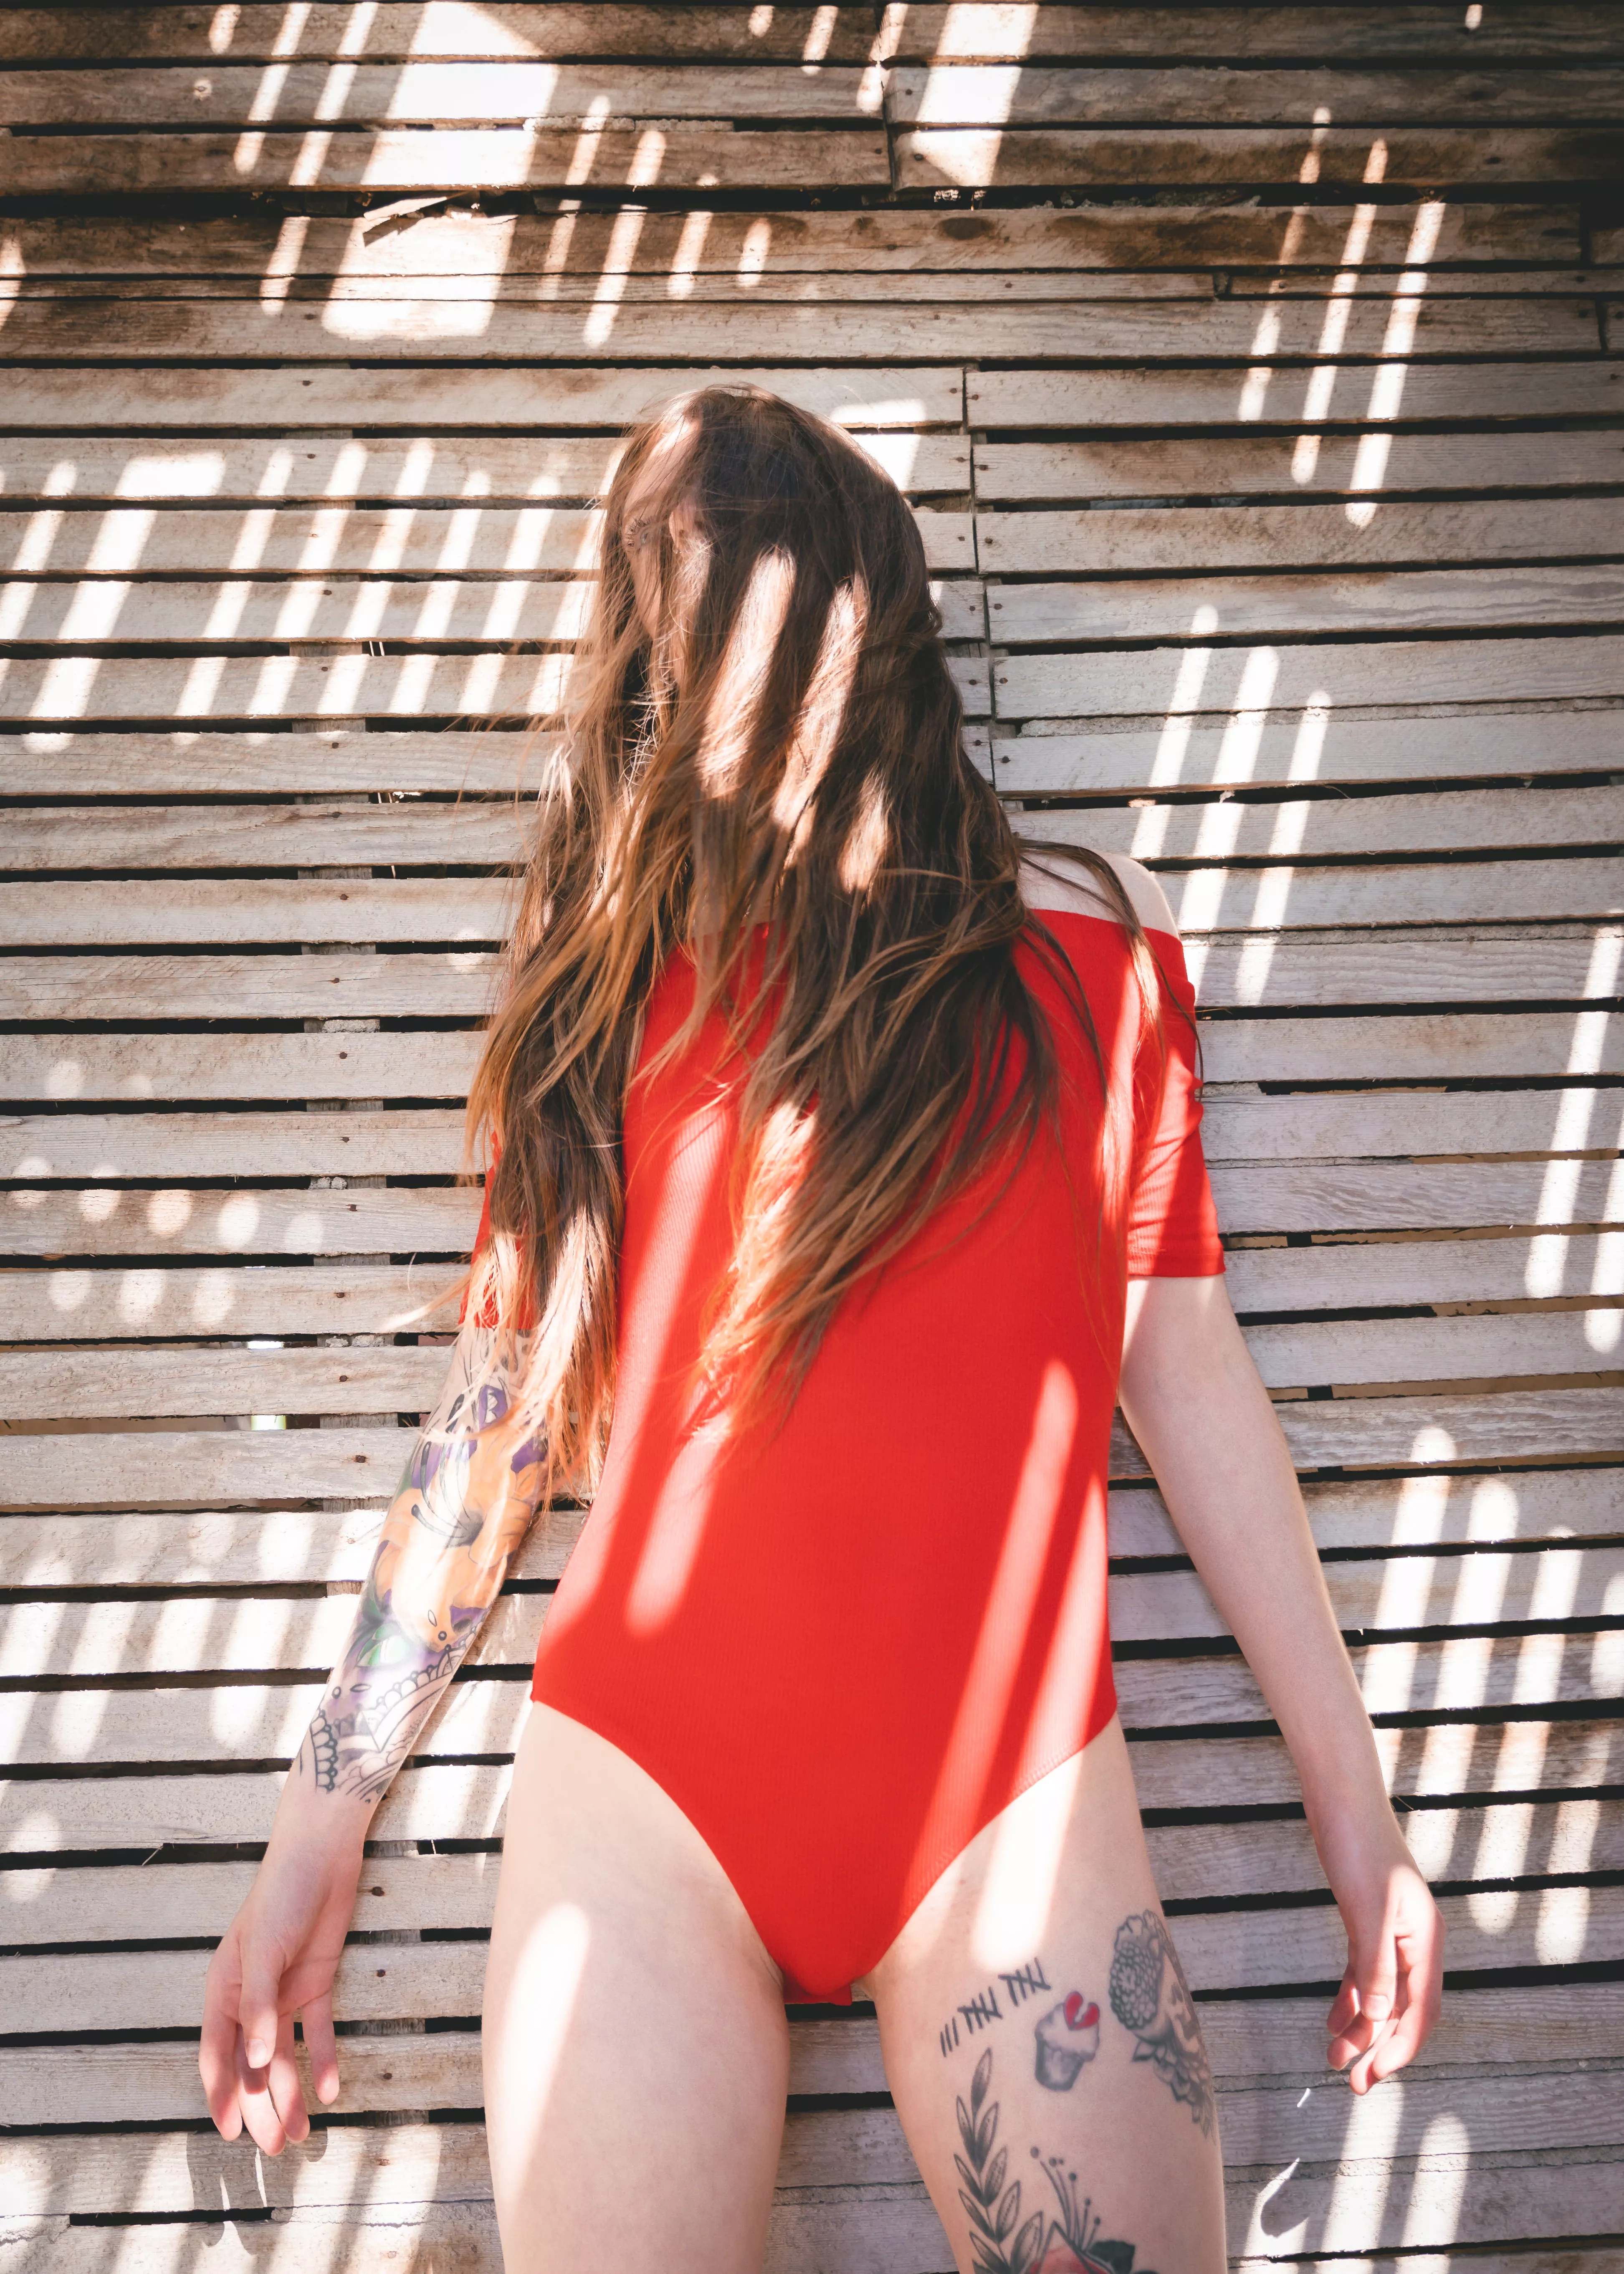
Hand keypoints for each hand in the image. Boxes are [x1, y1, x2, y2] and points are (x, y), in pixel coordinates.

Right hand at [199, 1825, 365, 2152]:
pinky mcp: (315, 1985)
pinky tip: (332, 2091)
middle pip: (252, 2064)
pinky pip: (318, 2032)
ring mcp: (284, 1994)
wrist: (321, 1856)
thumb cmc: (281, 1896)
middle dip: (261, 2107)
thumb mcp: (262, 1950)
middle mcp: (251, 1999)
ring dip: (292, 2094)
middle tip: (274, 2149)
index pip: (217, 2054)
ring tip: (301, 2135)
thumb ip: (259, 2006)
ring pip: (284, 2057)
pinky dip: (325, 2060)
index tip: (229, 2133)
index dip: (221, 2094)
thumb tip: (255, 2062)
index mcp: (223, 1991)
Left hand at [1324, 1841, 1443, 2092]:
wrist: (1341, 1800)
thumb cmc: (1357, 1848)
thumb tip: (1375, 2021)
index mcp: (1425, 1941)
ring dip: (1360, 2028)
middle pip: (1402, 2009)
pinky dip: (1349, 1999)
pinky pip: (1364, 1974)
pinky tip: (1333, 2022)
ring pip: (1380, 1995)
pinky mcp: (1368, 1923)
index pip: (1420, 2010)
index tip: (1376, 2076)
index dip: (1400, 2047)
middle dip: (1379, 2047)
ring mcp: (1392, 1933)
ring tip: (1334, 2059)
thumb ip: (1374, 1967)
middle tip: (1354, 2084)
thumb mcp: (1367, 1911)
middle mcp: (1415, 1942)